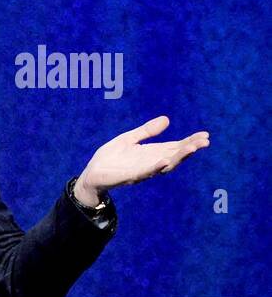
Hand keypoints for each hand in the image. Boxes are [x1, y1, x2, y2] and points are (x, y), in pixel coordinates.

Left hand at [74, 116, 209, 204]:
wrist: (91, 174)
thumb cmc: (110, 158)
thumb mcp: (129, 139)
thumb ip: (146, 131)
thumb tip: (167, 119)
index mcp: (152, 153)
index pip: (175, 147)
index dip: (190, 142)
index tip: (205, 135)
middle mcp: (151, 163)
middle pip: (175, 156)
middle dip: (189, 149)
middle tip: (205, 141)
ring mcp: (142, 171)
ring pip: (164, 165)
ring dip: (178, 157)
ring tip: (191, 148)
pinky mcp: (129, 177)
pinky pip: (145, 172)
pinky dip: (155, 167)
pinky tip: (164, 161)